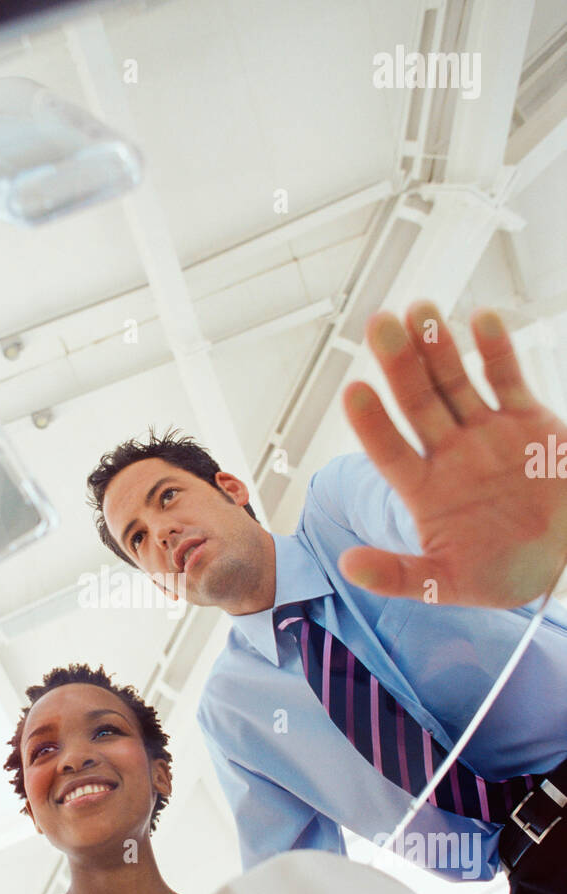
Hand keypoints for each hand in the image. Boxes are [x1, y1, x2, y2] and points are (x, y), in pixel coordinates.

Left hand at [339, 302, 566, 607]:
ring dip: (439, 347)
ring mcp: (485, 433)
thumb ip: (399, 575)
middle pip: (419, 404)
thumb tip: (347, 566)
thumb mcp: (445, 584)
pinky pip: (506, 379)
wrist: (558, 561)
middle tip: (380, 325)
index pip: (390, 451)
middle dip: (400, 365)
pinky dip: (496, 350)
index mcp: (424, 490)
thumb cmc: (497, 575)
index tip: (354, 392)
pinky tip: (480, 319)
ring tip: (420, 309)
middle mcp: (449, 454)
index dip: (372, 424)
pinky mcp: (525, 420)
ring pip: (456, 382)